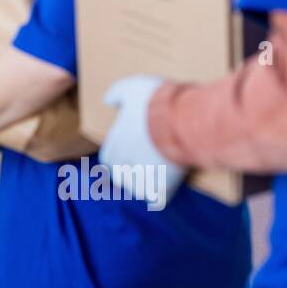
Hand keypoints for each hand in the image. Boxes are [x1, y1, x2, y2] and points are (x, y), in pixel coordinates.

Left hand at [100, 75, 185, 208]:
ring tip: (154, 179)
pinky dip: (160, 198)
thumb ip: (117, 93)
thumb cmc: (153, 102)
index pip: (108, 158)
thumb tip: (108, 100)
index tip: (127, 154)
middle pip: (120, 176)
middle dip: (128, 174)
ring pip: (137, 189)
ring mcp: (143, 176)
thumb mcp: (131, 87)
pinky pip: (158, 200)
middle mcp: (125, 163)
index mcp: (116, 143)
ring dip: (143, 187)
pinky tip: (164, 192)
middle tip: (143, 167)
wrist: (179, 118)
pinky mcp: (163, 186)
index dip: (117, 157)